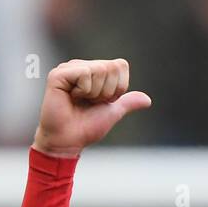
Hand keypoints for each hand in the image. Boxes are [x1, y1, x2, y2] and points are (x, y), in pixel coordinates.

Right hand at [32, 58, 151, 157]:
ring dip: (95, 93)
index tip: (102, 101)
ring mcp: (69, 68)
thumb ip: (128, 103)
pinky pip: (84, 74)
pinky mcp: (59, 74)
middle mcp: (81, 66)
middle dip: (107, 91)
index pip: (120, 65)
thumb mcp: (112, 112)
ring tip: (80, 100)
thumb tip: (148, 100)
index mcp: (94, 71)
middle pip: (112, 67)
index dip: (118, 87)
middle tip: (89, 102)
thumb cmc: (86, 127)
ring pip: (100, 69)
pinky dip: (84, 90)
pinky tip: (71, 97)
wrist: (68, 141)